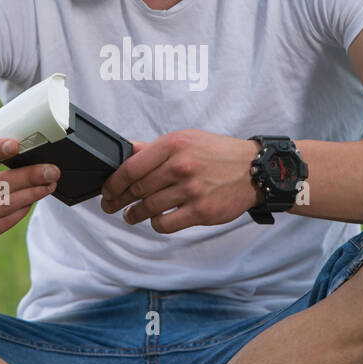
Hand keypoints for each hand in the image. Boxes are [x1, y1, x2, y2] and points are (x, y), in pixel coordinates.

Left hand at [100, 131, 260, 233]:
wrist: (255, 171)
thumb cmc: (219, 154)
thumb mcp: (186, 140)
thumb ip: (154, 148)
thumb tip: (125, 150)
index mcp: (174, 144)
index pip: (131, 167)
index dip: (113, 183)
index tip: (107, 190)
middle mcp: (181, 165)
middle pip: (136, 189)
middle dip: (118, 200)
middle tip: (111, 206)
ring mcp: (191, 189)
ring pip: (148, 208)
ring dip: (134, 214)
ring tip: (131, 215)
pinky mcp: (201, 211)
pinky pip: (165, 224)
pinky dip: (156, 224)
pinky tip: (156, 220)